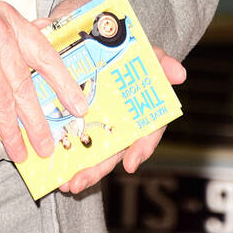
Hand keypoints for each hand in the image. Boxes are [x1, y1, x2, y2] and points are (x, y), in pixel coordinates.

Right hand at [0, 0, 91, 162]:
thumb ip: (11, 29)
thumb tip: (45, 30)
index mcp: (5, 18)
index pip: (45, 53)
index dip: (64, 83)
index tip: (78, 105)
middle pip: (26, 86)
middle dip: (40, 121)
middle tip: (49, 143)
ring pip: (4, 104)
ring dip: (13, 134)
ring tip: (20, 152)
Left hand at [55, 47, 185, 194]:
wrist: (115, 49)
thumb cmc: (138, 61)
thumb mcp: (153, 58)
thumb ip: (163, 64)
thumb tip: (178, 73)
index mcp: (143, 117)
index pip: (146, 136)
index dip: (140, 150)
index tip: (130, 164)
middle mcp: (123, 127)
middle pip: (112, 153)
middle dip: (96, 170)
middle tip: (78, 183)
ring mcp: (103, 126)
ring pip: (93, 153)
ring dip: (80, 171)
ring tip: (65, 184)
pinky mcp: (83, 119)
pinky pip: (75, 138)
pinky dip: (66, 153)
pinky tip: (54, 167)